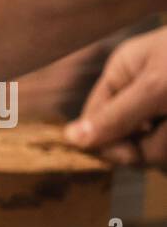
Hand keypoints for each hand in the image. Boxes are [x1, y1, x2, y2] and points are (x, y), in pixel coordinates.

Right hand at [66, 25, 166, 165]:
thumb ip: (115, 115)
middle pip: (124, 134)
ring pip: (152, 144)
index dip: (107, 141)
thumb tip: (68, 139)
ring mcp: (161, 103)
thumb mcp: (157, 86)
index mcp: (122, 71)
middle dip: (149, 142)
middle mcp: (138, 87)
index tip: (131, 156)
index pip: (95, 117)